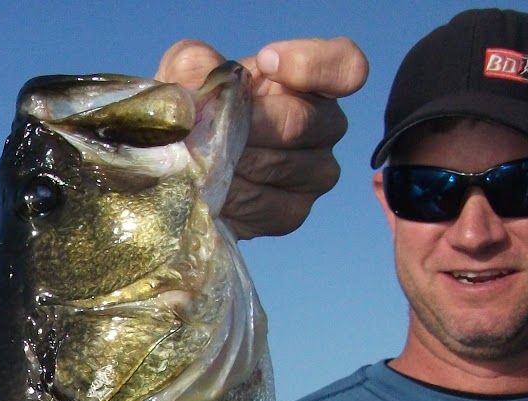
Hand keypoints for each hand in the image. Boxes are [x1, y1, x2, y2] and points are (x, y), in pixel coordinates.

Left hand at [158, 36, 368, 238]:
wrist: (182, 166)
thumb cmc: (195, 108)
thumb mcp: (186, 73)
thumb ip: (195, 63)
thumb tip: (205, 75)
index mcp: (309, 81)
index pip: (346, 68)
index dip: (312, 65)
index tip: (265, 62)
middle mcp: (325, 125)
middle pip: (301, 122)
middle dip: (246, 125)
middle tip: (209, 131)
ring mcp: (316, 172)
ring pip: (281, 165)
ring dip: (234, 164)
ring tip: (204, 162)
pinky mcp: (294, 212)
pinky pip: (268, 206)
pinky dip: (233, 198)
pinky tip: (213, 191)